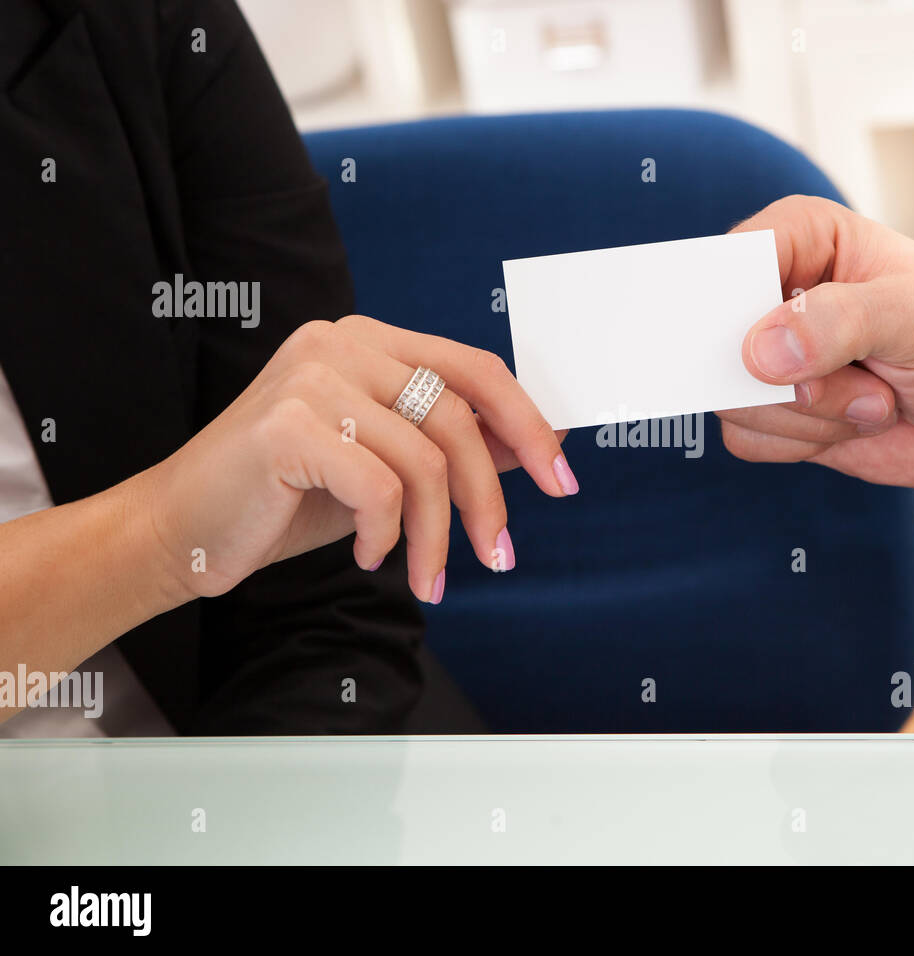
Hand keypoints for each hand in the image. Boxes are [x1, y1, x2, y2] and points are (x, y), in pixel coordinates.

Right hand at [141, 315, 578, 603]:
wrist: (181, 530)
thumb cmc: (286, 498)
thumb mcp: (387, 468)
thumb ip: (455, 445)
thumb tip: (537, 442)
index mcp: (371, 342)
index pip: (476, 370)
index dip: (529, 424)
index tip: (562, 479)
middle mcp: (343, 343)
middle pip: (460, 417)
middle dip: (490, 499)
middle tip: (501, 557)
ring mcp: (312, 377)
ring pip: (425, 460)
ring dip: (436, 536)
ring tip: (427, 577)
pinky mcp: (286, 425)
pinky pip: (379, 487)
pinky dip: (385, 536)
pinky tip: (365, 554)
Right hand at [716, 195, 913, 493]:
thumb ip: (842, 321)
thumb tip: (761, 351)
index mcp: (803, 237)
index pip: (732, 261)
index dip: (741, 311)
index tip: (771, 352)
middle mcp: (775, 292)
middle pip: (717, 339)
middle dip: (786, 379)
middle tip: (854, 378)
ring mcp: (770, 356)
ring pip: (732, 396)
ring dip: (810, 416)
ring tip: (874, 398)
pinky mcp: (774, 409)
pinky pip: (746, 435)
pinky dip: (803, 442)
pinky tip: (851, 422)